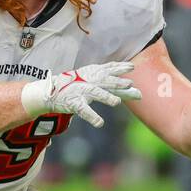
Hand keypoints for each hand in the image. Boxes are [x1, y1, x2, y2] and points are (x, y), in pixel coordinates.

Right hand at [20, 62, 141, 128]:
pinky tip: (100, 123)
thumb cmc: (78, 87)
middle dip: (117, 82)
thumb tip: (138, 92)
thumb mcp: (96, 82)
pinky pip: (84, 110)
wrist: (52, 92)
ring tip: (116, 103)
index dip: (120, 68)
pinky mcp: (74, 103)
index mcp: (95, 75)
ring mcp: (81, 92)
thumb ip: (116, 88)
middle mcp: (89, 81)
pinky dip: (92, 116)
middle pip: (105, 81)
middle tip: (129, 83)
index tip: (132, 67)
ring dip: (106, 97)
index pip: (109, 70)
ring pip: (95, 93)